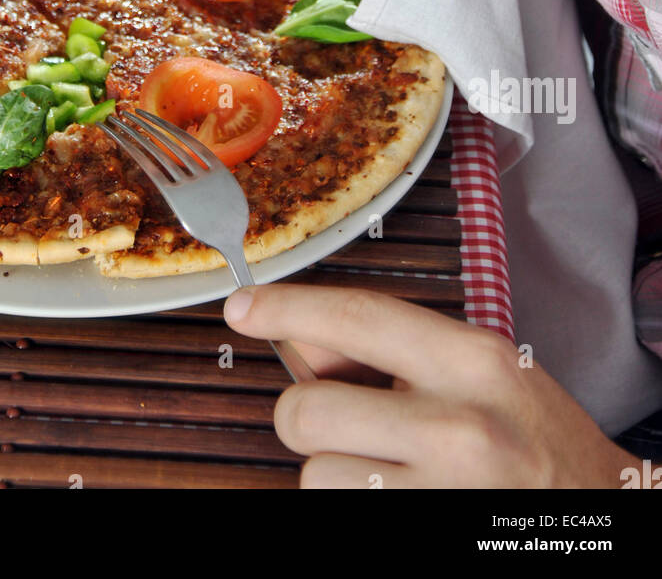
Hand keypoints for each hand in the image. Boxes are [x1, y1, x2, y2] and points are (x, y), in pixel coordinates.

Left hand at [223, 283, 638, 487]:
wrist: (598, 515)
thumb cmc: (536, 442)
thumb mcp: (480, 372)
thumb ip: (392, 350)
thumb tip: (297, 336)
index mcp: (472, 363)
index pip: (355, 317)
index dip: (286, 307)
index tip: (244, 305)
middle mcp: (456, 427)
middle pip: (306, 410)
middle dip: (309, 418)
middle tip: (352, 425)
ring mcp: (437, 496)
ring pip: (314, 477)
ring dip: (335, 475)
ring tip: (392, 472)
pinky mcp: (415, 538)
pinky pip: (335, 517)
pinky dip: (352, 508)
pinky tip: (399, 498)